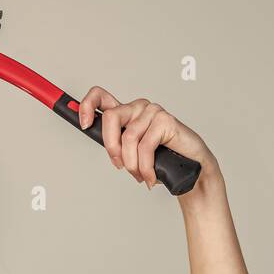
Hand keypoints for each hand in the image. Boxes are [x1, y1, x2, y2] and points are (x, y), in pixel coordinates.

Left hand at [76, 87, 214, 189]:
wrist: (190, 168)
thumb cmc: (161, 160)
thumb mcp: (130, 153)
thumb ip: (114, 145)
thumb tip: (90, 133)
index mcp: (126, 113)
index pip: (101, 97)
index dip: (87, 106)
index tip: (83, 123)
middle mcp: (138, 108)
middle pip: (110, 118)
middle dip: (111, 147)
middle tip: (120, 166)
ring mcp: (152, 112)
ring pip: (128, 138)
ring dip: (132, 164)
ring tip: (140, 175)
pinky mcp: (165, 120)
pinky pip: (145, 147)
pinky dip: (145, 167)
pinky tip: (151, 176)